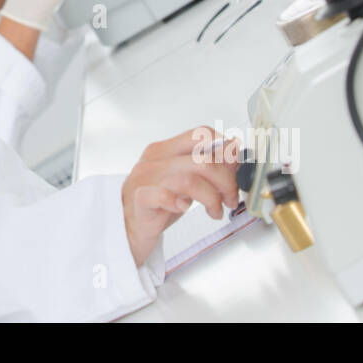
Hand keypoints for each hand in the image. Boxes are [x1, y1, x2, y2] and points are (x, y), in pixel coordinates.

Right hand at [122, 127, 241, 266]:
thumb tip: (234, 158)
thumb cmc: (156, 205)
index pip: (201, 134)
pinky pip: (161, 194)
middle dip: (226, 181)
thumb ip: (204, 168)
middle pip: (202, 160)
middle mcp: (155, 160)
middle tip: (229, 198)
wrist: (126, 228)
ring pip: (189, 179)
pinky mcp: (140, 201)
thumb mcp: (183, 181)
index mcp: (165, 150)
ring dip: (212, 198)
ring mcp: (145, 179)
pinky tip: (184, 208)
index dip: (225, 149)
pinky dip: (178, 202)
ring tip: (215, 211)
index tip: (236, 168)